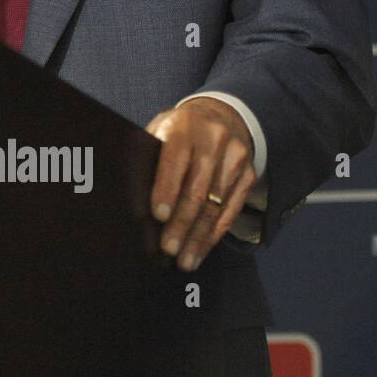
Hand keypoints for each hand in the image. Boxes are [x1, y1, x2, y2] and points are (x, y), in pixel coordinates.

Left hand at [144, 97, 257, 271]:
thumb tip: (128, 194)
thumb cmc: (176, 130)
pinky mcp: (248, 176)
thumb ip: (146, 155)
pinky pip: (231, 211)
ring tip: (184, 261)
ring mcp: (235, 159)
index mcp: (183, 126)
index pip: (175, 160)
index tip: (158, 216)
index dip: (167, 189)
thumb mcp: (158, 130)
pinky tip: (200, 251)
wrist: (220, 116)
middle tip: (168, 248)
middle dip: (182, 223)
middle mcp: (213, 141)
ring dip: (198, 237)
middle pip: (198, 189)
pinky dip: (214, 234)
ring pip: (216, 205)